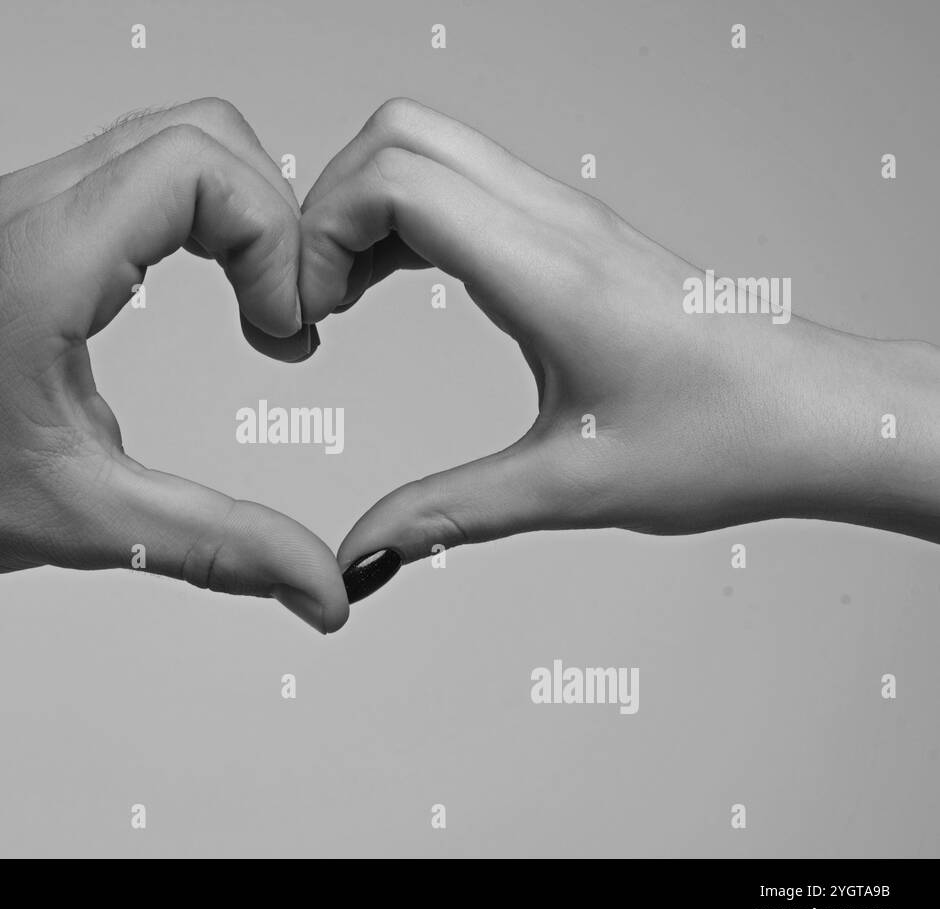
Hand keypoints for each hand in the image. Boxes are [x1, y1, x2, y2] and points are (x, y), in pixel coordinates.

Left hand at [0, 99, 348, 631]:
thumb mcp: (87, 522)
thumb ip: (218, 547)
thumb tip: (319, 585)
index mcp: (44, 263)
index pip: (199, 167)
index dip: (272, 239)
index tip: (281, 329)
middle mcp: (31, 209)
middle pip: (201, 133)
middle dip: (271, 220)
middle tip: (282, 317)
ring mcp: (22, 204)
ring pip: (170, 139)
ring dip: (236, 211)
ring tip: (253, 308)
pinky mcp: (22, 218)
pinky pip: (134, 169)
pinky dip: (195, 213)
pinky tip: (200, 291)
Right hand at [297, 99, 939, 596]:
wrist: (816, 414)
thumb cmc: (724, 437)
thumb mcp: (567, 489)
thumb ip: (446, 517)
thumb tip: (361, 554)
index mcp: (547, 271)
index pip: (395, 181)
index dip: (320, 235)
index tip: (310, 317)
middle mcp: (553, 222)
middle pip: (399, 137)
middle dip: (326, 207)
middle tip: (314, 300)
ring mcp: (563, 217)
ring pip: (428, 148)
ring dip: (363, 209)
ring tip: (341, 299)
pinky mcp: (569, 232)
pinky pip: (462, 183)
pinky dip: (403, 219)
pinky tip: (392, 286)